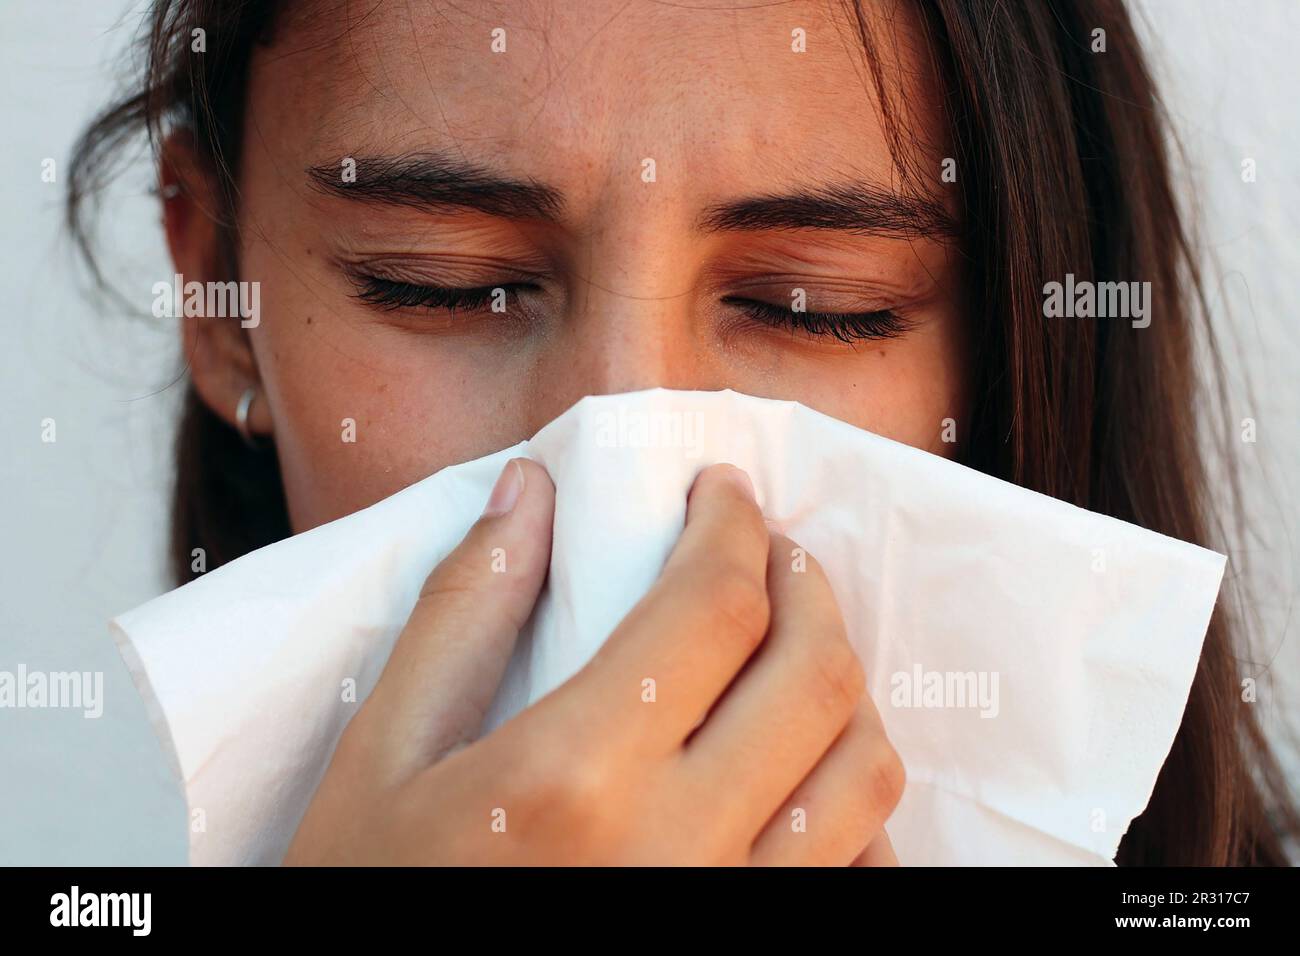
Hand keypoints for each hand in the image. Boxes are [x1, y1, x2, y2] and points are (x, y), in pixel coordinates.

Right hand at [283, 459, 903, 864]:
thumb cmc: (376, 897)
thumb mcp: (379, 761)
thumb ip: (459, 617)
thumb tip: (527, 496)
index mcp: (574, 777)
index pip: (713, 606)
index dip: (730, 525)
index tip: (720, 494)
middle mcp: (677, 846)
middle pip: (814, 675)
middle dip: (804, 585)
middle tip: (766, 552)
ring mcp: (733, 909)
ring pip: (863, 774)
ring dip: (843, 686)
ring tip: (791, 648)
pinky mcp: (756, 948)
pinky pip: (861, 868)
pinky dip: (851, 801)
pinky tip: (799, 770)